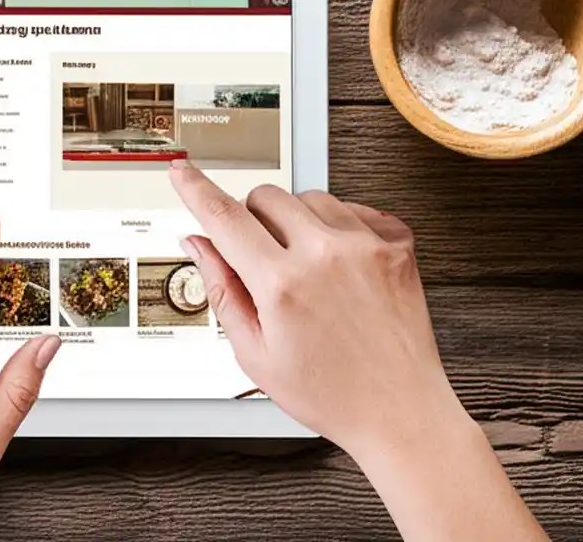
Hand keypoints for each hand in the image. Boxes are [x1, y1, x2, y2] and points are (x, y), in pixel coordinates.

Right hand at [170, 165, 460, 454]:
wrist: (400, 411)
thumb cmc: (331, 393)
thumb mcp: (255, 354)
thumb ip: (221, 291)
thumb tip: (198, 243)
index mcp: (281, 285)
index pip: (223, 217)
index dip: (195, 188)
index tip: (181, 171)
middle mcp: (324, 255)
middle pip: (265, 196)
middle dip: (251, 219)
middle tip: (259, 258)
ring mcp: (365, 246)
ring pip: (309, 196)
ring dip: (295, 220)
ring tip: (304, 266)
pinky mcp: (396, 245)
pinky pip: (353, 207)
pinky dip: (337, 225)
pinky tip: (337, 262)